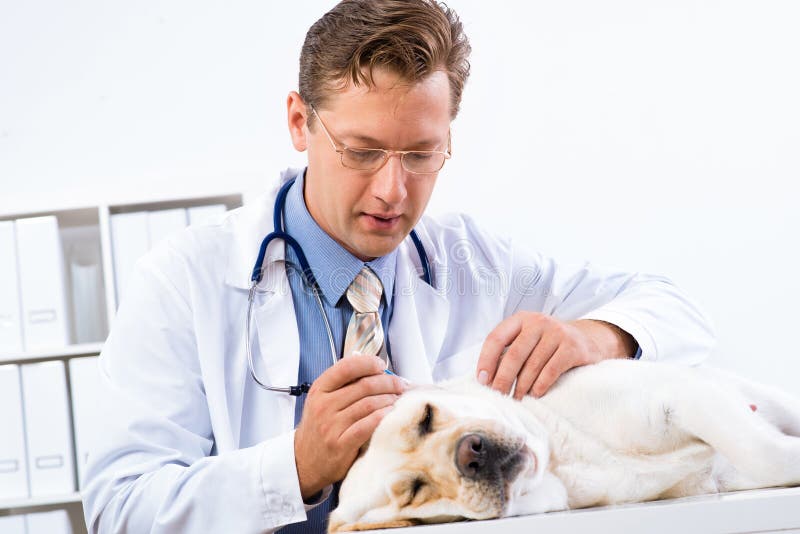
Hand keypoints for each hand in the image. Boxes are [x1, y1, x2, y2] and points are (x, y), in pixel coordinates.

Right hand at [294, 355, 405, 499]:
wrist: (304, 461)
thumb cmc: (318, 429)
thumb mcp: (322, 401)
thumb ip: (343, 385)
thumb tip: (374, 370)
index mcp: (320, 389)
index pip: (346, 367)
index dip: (368, 363)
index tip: (381, 365)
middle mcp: (323, 405)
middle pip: (364, 385)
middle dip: (388, 382)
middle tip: (399, 384)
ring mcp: (331, 425)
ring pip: (369, 404)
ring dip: (389, 399)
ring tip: (396, 399)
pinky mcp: (340, 444)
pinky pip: (367, 425)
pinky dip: (382, 417)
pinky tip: (390, 414)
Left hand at [476, 312, 635, 399]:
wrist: (587, 340)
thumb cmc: (547, 344)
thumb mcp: (528, 339)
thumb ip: (508, 351)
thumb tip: (486, 378)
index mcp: (521, 319)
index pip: (496, 338)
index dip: (486, 360)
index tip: (482, 381)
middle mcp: (538, 322)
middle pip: (514, 354)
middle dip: (503, 379)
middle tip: (497, 396)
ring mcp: (557, 333)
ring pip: (532, 365)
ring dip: (521, 387)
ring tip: (515, 400)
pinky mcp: (572, 347)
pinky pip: (551, 371)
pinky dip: (540, 386)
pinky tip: (534, 395)